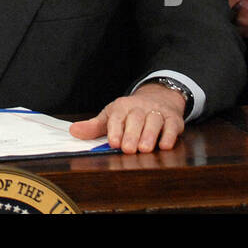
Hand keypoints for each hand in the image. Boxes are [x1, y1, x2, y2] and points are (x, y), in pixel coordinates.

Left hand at [69, 82, 186, 152]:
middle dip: (132, 134)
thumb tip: (73, 131)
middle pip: (136, 118)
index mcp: (122, 106)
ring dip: (149, 135)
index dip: (115, 129)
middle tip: (128, 149)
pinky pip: (172, 126)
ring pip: (154, 121)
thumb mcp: (111, 116)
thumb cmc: (130, 113)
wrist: (158, 98)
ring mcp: (157, 112)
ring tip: (144, 149)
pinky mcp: (173, 119)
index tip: (113, 142)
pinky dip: (169, 136)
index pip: (117, 116)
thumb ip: (94, 127)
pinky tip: (164, 145)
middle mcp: (140, 107)